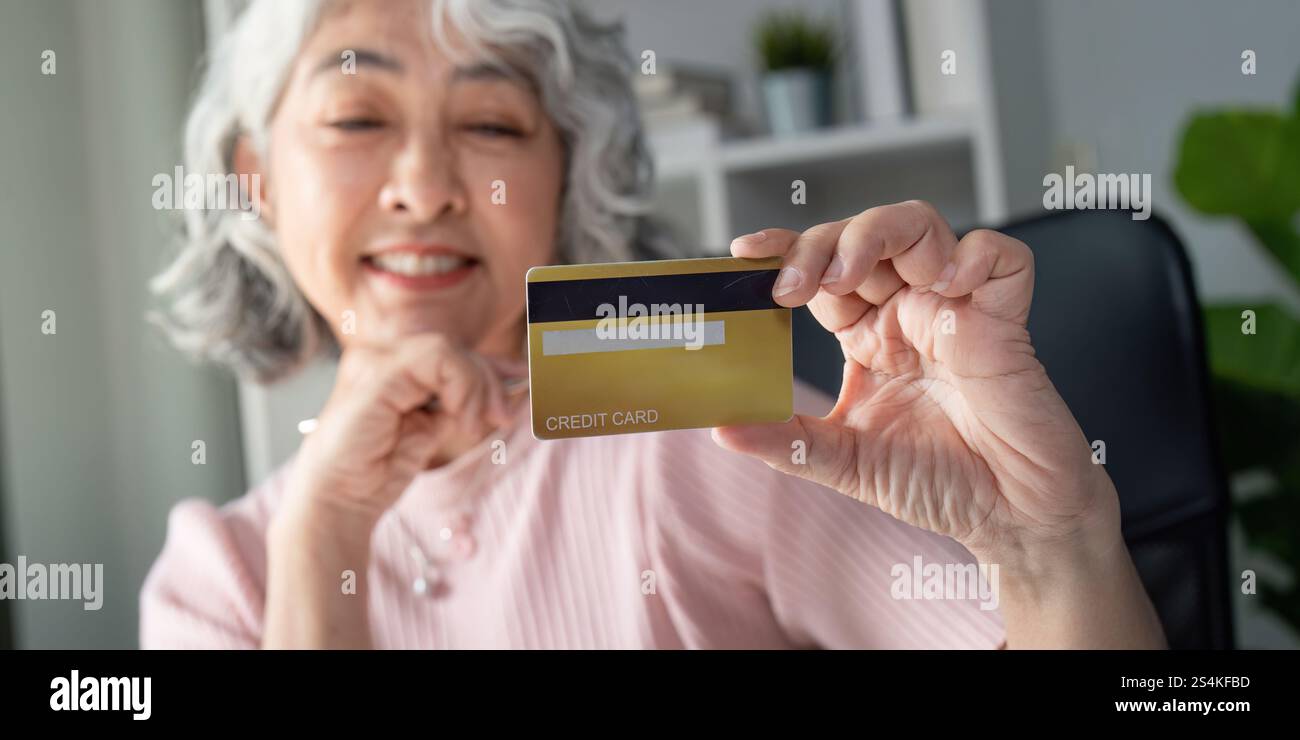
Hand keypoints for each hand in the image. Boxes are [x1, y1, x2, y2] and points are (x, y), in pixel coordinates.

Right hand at [263, 334, 522, 647]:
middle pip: (455, 348)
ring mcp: (376, 360)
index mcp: (393, 364)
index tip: (522, 385)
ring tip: (475, 426)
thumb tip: (513, 382)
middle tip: (503, 417)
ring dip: (476, 387)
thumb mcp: (434, 425)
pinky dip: (462, 387)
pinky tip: (461, 421)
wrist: (340, 498)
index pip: (452, 351)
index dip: (492, 366)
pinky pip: (437, 360)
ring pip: (449, 350)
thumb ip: (462, 399)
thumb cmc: (379, 467)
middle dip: (490, 381)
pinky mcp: (377, 374)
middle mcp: (382, 354)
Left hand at [712, 200, 1118, 563]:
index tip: (746, 251)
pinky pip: (1001, 258)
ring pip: (919, 226)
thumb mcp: (844, 462)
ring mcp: (956, 309)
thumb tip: (720, 429)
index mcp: (868, 336)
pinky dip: (973, 255)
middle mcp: (907, 313)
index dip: (785, 251)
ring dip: (877, 234)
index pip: (818, 270)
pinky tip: (946, 284)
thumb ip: (787, 442)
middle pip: (860, 236)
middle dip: (820, 244)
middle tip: (795, 283)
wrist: (1009, 517)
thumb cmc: (938, 483)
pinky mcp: (1005, 320)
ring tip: (849, 274)